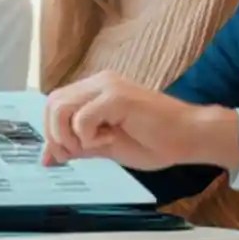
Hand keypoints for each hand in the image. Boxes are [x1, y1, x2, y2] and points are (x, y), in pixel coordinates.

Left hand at [42, 71, 238, 170]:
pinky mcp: (118, 97)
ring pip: (61, 108)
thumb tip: (48, 157)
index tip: (59, 157)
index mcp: (96, 90)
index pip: (54, 104)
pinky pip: (82, 118)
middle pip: (52, 103)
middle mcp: (99, 82)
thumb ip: (77, 147)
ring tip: (93, 146)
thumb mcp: (106, 146)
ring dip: (69, 136)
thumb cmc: (155, 141)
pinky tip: (109, 140)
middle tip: (75, 154)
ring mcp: (108, 86)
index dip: (50, 132)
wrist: (190, 137)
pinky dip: (88, 136)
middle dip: (55, 136)